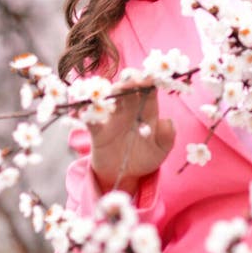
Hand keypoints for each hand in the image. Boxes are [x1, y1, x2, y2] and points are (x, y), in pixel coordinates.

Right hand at [89, 78, 174, 195]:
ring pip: (110, 99)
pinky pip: (90, 119)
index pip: (149, 91)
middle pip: (128, 89)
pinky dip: (85, 113)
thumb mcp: (160, 150)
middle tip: (133, 80)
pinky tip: (83, 108)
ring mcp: (112, 118)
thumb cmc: (145, 157)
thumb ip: (167, 137)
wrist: (125, 175)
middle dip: (130, 80)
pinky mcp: (98, 131)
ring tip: (116, 89)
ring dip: (111, 92)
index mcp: (147, 111)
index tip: (152, 77)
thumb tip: (168, 121)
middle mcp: (129, 110)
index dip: (150, 82)